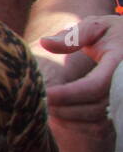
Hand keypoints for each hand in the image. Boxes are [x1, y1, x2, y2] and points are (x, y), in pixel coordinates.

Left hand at [42, 16, 122, 151]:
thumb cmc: (115, 33)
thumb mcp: (98, 26)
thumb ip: (73, 36)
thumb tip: (45, 43)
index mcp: (120, 62)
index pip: (94, 86)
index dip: (67, 94)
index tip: (43, 94)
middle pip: (93, 107)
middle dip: (62, 108)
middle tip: (37, 103)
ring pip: (96, 119)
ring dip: (67, 118)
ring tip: (44, 109)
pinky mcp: (121, 109)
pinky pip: (100, 125)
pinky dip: (77, 124)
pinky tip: (59, 116)